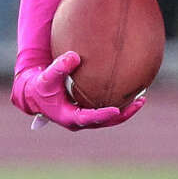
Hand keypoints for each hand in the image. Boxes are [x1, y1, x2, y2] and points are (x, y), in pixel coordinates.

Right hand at [11, 51, 144, 130]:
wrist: (34, 94)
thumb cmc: (41, 85)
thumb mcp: (47, 76)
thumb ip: (59, 67)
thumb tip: (74, 56)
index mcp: (68, 117)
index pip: (88, 118)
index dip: (103, 115)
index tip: (116, 109)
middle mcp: (79, 121)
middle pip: (106, 122)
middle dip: (123, 113)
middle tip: (139, 102)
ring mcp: (85, 119)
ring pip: (109, 119)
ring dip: (126, 111)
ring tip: (142, 100)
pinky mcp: (88, 113)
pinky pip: (108, 112)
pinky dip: (121, 106)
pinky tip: (134, 95)